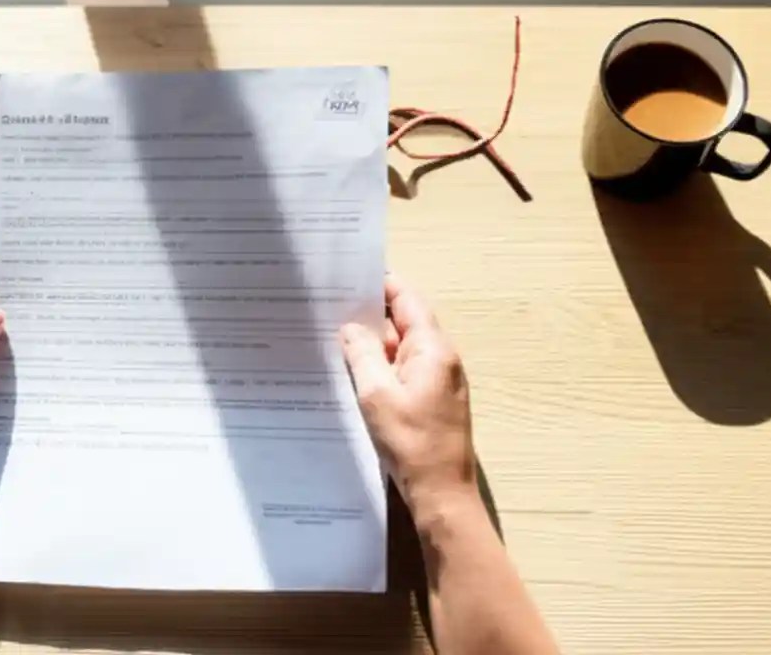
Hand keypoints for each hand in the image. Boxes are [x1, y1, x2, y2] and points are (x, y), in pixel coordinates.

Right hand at [341, 274, 476, 520]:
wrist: (441, 495)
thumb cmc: (411, 443)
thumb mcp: (376, 395)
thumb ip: (362, 355)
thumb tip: (351, 328)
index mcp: (433, 349)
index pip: (406, 300)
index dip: (380, 284)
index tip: (348, 275)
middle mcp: (439, 359)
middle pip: (402, 323)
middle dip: (368, 315)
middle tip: (328, 306)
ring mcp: (436, 382)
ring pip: (399, 351)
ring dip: (370, 345)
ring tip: (331, 337)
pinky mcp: (429, 402)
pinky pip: (400, 373)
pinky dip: (378, 368)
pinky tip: (350, 373)